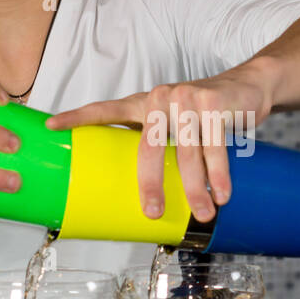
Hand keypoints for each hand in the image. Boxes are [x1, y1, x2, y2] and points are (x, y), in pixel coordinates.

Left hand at [45, 65, 273, 221]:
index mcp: (144, 103)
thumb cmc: (204, 111)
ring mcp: (188, 100)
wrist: (248, 86)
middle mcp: (161, 97)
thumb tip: (141, 185)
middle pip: (148, 147)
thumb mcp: (173, 119)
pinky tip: (221, 194)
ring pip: (186, 153)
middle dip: (150, 184)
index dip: (77, 118)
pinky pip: (214, 148)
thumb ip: (156, 139)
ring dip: (195, 188)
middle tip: (152, 212)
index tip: (51, 126)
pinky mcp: (214, 106)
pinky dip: (219, 175)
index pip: (106, 109)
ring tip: (203, 212)